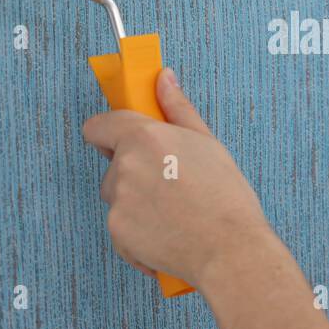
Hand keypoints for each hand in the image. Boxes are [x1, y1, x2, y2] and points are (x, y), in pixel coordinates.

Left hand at [82, 69, 275, 287]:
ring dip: (136, 202)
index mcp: (145, 138)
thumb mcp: (207, 143)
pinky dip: (138, 232)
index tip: (119, 139)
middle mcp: (125, 167)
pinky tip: (169, 233)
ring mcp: (118, 202)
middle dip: (134, 172)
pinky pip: (121, 227)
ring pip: (118, 196)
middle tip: (170, 184)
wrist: (230, 250)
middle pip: (113, 165)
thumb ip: (177, 107)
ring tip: (174, 212)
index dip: (108, 132)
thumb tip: (164, 78)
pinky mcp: (118, 233)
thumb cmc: (225, 198)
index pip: (99, 125)